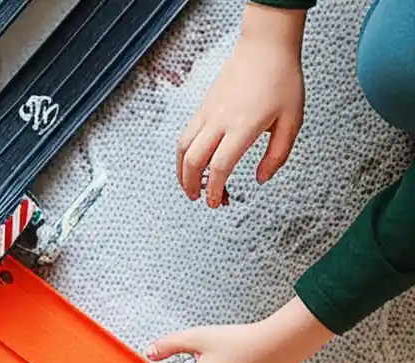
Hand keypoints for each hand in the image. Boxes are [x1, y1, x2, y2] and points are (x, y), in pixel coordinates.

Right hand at [178, 4, 306, 207]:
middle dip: (192, 185)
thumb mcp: (292, 120)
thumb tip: (261, 178)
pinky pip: (185, 135)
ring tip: (190, 185)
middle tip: (199, 198)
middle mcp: (219, 120)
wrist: (264, 48)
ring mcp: (207, 112)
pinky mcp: (203, 107)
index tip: (217, 202)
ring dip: (182, 171)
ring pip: (182, 148)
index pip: (220, 166)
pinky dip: (183, 154)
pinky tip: (193, 161)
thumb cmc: (282, 80)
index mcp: (243, 126)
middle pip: (193, 160)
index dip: (215, 189)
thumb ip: (278, 154)